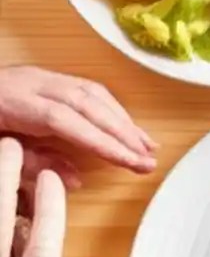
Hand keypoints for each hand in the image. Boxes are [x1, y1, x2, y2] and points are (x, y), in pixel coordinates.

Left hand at [0, 67, 156, 180]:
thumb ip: (30, 165)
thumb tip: (75, 179)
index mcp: (10, 101)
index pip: (63, 120)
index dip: (100, 141)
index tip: (130, 161)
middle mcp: (29, 83)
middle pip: (85, 101)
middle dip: (121, 130)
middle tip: (148, 157)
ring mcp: (38, 77)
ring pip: (91, 91)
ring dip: (122, 118)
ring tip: (145, 144)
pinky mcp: (43, 78)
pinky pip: (85, 87)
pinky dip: (109, 106)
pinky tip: (123, 123)